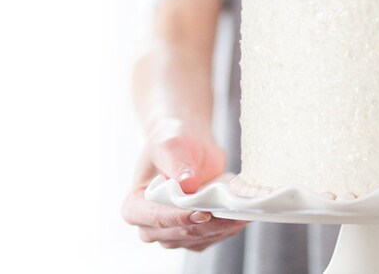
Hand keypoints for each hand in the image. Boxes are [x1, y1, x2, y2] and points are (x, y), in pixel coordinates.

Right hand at [121, 130, 246, 251]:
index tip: (202, 212)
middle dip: (207, 224)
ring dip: (222, 228)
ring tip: (243, 214)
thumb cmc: (172, 141)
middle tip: (232, 213)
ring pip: (198, 239)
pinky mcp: (195, 233)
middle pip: (180, 233)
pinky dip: (228, 227)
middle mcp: (150, 226)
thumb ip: (175, 163)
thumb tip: (187, 183)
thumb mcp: (170, 145)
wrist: (188, 142)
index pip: (156, 218)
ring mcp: (173, 232)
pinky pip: (212, 237)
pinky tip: (243, 215)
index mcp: (135, 206)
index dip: (179, 218)